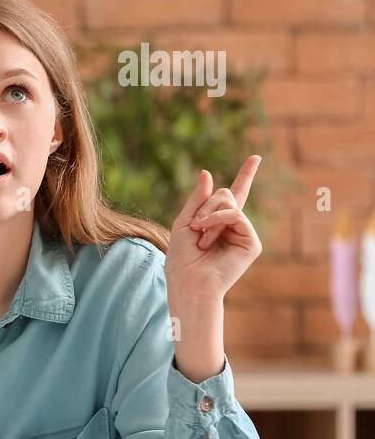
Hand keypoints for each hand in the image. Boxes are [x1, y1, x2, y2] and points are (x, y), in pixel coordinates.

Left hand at [167, 155, 263, 302]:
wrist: (189, 281)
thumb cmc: (182, 258)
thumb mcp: (183, 222)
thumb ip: (196, 199)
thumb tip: (207, 172)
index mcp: (218, 221)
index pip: (234, 195)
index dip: (246, 175)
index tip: (256, 157)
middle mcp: (234, 226)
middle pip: (224, 194)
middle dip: (204, 207)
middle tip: (195, 228)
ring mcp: (244, 233)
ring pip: (229, 202)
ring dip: (208, 217)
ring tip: (200, 238)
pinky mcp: (252, 243)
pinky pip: (236, 215)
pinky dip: (218, 221)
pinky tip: (207, 238)